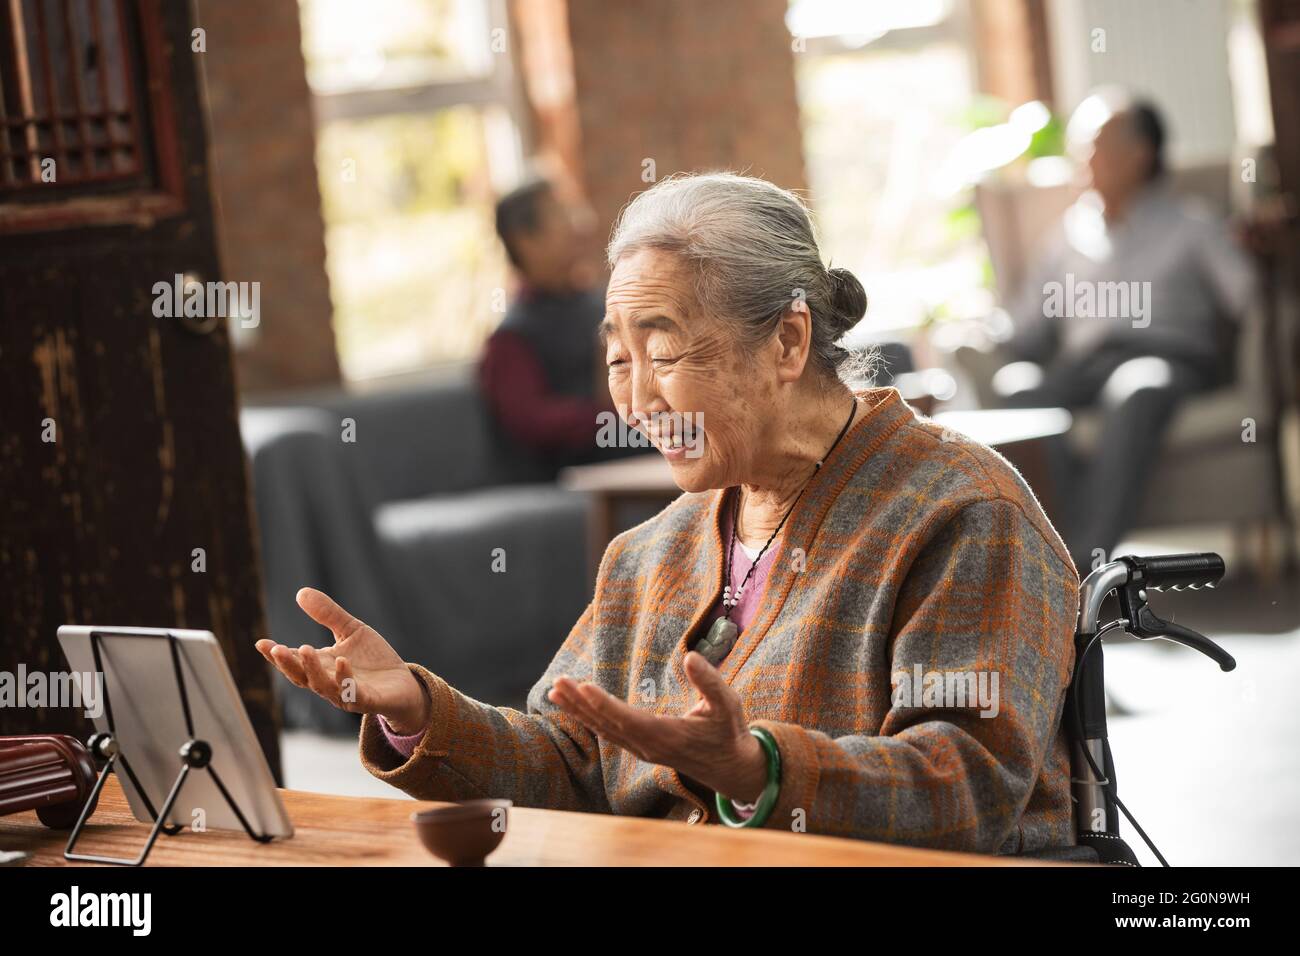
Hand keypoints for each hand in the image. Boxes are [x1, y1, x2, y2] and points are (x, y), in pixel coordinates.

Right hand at [255, 588, 431, 734]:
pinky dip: (345, 679)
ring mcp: (348, 694)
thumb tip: (300, 592)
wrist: (404, 685)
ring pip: (324, 686)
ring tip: (305, 649)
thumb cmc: (373, 660)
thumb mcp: (351, 631)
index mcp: (321, 666)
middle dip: (288, 664)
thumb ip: (328, 614)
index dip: (277, 655)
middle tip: (276, 649)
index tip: (260, 643)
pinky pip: (354, 693)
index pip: (294, 662)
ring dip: (312, 670)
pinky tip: (341, 663)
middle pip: (302, 677)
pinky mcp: (369, 700)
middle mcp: (329, 683)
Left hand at [546, 651, 767, 803]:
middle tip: (558, 683)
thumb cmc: (729, 732)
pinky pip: (609, 733)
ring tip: (556, 691)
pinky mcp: (641, 748)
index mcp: (667, 735)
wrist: (731, 768)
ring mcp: (643, 750)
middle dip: (580, 703)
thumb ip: (709, 681)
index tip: (583, 688)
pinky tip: (575, 707)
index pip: (628, 719)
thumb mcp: (728, 704)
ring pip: (604, 729)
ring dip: (579, 711)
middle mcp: (649, 746)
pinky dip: (589, 718)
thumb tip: (692, 656)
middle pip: (608, 724)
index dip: (604, 704)